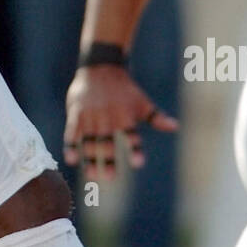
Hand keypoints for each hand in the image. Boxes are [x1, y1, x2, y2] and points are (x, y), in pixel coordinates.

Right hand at [64, 64, 177, 180]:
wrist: (101, 67)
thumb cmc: (125, 89)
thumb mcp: (142, 103)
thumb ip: (156, 117)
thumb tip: (175, 127)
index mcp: (126, 117)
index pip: (132, 136)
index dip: (135, 149)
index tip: (138, 163)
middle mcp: (108, 118)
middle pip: (108, 143)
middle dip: (108, 160)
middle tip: (109, 178)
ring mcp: (91, 117)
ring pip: (90, 141)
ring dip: (90, 158)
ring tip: (92, 176)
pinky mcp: (76, 114)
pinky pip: (72, 132)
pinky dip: (71, 145)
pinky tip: (71, 159)